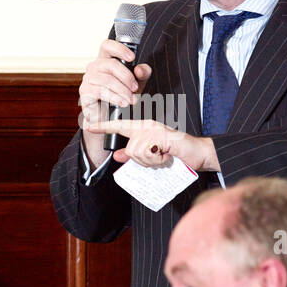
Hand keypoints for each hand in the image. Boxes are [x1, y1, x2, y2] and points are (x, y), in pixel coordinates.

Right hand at [78, 39, 151, 165]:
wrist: (108, 117)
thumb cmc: (122, 95)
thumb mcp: (136, 82)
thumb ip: (142, 73)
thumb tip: (140, 70)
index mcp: (106, 59)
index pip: (107, 45)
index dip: (119, 49)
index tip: (132, 58)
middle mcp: (94, 66)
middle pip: (110, 64)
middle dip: (126, 77)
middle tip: (135, 88)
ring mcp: (88, 78)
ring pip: (107, 80)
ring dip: (122, 90)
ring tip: (132, 100)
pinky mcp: (85, 92)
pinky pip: (100, 91)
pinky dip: (114, 97)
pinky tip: (123, 103)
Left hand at [86, 118, 217, 172]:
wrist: (197, 153)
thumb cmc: (176, 153)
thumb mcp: (152, 155)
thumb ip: (134, 154)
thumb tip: (117, 156)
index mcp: (144, 127)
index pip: (120, 126)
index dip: (103, 126)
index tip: (89, 125)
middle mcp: (146, 125)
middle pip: (129, 149)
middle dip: (142, 160)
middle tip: (158, 158)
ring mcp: (153, 130)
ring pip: (137, 153)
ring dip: (151, 161)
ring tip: (164, 156)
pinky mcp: (159, 136)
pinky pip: (147, 154)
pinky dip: (157, 160)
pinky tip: (167, 156)